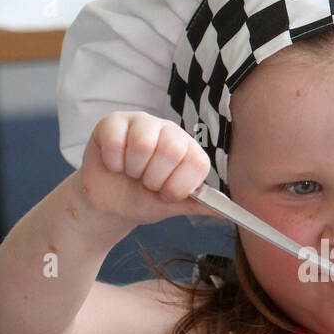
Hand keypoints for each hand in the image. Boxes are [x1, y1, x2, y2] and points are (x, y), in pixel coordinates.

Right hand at [77, 112, 210, 228]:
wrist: (108, 204)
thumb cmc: (141, 200)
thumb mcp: (171, 206)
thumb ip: (197, 206)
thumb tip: (225, 212)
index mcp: (188, 150)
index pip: (197, 162)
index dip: (178, 186)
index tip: (165, 193)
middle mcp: (169, 131)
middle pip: (171, 151)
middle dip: (154, 179)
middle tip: (145, 182)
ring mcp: (142, 123)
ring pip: (142, 144)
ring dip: (132, 170)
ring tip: (129, 172)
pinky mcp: (114, 121)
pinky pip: (115, 141)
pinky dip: (112, 162)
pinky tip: (114, 164)